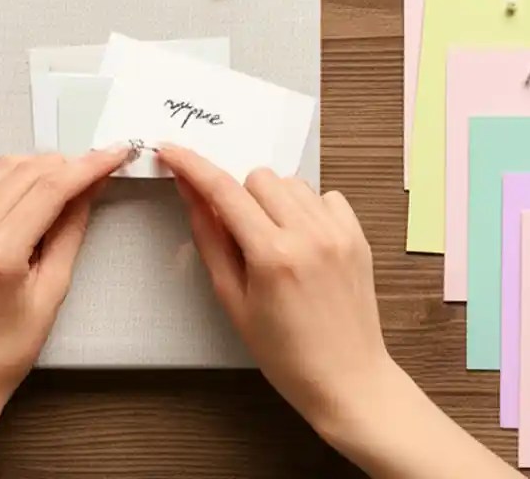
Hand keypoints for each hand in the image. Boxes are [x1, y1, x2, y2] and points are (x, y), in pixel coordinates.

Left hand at [0, 148, 128, 411]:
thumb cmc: (5, 349)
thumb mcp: (51, 293)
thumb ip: (69, 233)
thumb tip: (88, 190)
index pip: (49, 189)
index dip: (87, 166)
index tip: (114, 154)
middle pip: (24, 172)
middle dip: (65, 163)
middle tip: (96, 167)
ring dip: (34, 165)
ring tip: (65, 177)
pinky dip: (1, 176)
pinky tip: (23, 186)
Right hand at [157, 145, 393, 435]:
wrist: (347, 378)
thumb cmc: (285, 352)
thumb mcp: (233, 300)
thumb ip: (210, 240)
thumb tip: (190, 194)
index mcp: (272, 255)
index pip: (223, 191)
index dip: (192, 166)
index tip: (172, 151)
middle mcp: (309, 234)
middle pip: (258, 177)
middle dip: (240, 196)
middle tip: (240, 235)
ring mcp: (338, 232)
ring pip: (291, 182)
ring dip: (273, 201)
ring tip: (273, 242)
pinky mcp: (357, 235)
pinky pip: (324, 195)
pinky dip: (307, 208)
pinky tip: (303, 241)